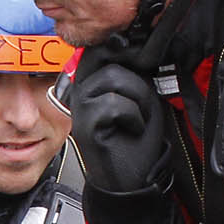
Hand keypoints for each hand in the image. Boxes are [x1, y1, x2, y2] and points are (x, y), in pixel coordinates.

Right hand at [66, 58, 177, 223]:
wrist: (131, 179)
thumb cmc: (135, 141)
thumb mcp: (141, 96)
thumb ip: (133, 72)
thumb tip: (135, 46)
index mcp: (92, 85)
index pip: (98, 48)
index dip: (122, 43)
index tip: (144, 51)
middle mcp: (81, 93)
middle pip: (101, 54)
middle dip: (129, 63)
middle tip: (144, 79)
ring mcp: (79, 109)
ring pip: (112, 77)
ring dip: (138, 96)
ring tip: (139, 117)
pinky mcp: (84, 126)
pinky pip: (113, 104)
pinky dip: (132, 115)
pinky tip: (132, 128)